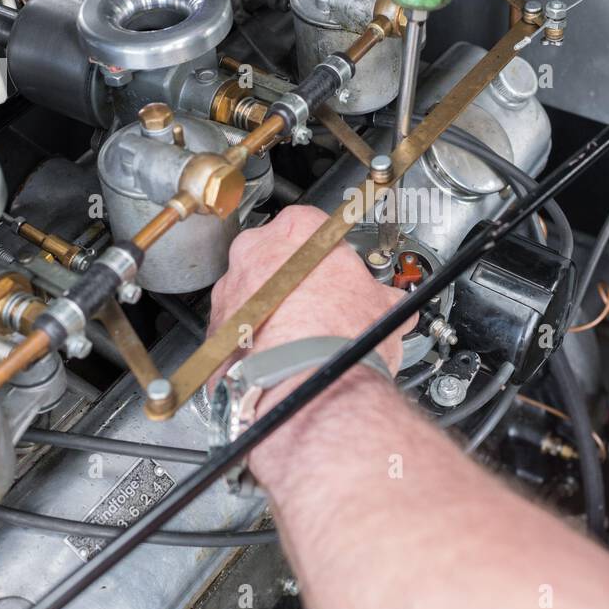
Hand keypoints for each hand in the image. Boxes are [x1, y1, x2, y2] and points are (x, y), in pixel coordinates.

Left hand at [208, 205, 412, 377]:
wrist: (303, 385)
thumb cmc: (338, 339)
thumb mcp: (382, 306)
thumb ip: (380, 294)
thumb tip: (393, 305)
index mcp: (298, 229)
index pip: (312, 223)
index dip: (328, 250)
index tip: (338, 268)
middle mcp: (254, 251)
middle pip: (275, 254)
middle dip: (293, 277)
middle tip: (320, 303)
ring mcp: (229, 290)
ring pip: (251, 292)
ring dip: (271, 309)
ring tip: (300, 336)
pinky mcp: (215, 329)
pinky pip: (236, 327)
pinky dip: (253, 339)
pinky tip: (279, 355)